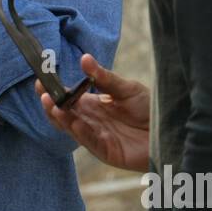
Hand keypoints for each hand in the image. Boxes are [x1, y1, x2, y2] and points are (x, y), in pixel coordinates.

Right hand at [37, 53, 150, 169]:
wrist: (171, 128)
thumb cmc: (149, 109)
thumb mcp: (125, 88)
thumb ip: (104, 77)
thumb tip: (84, 58)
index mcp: (92, 106)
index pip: (67, 98)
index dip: (53, 90)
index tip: (41, 79)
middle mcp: (90, 121)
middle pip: (64, 115)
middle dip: (51, 104)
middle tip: (42, 91)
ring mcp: (97, 137)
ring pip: (72, 129)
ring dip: (60, 118)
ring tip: (52, 104)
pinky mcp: (107, 152)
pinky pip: (90, 142)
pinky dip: (81, 132)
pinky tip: (74, 121)